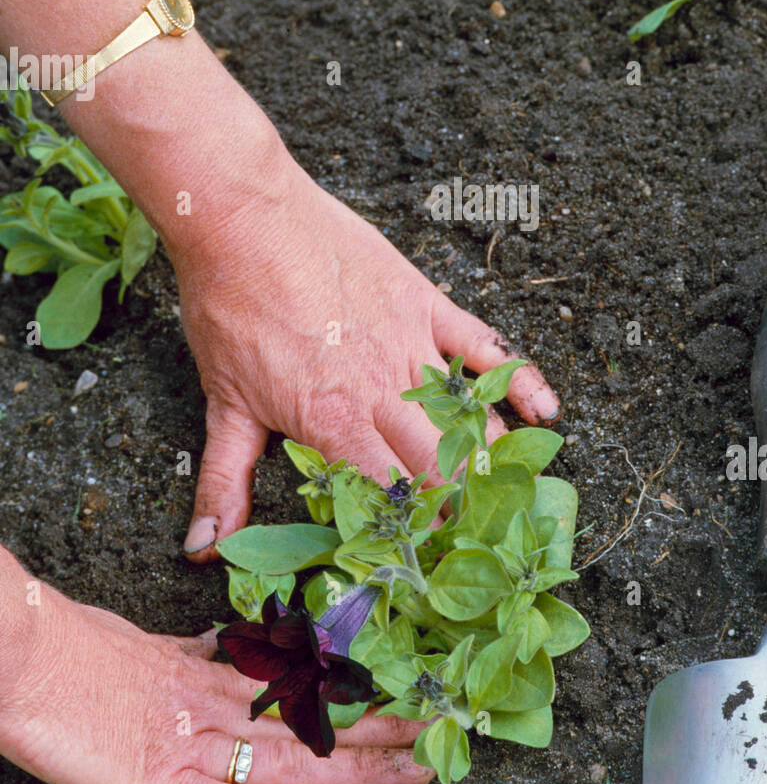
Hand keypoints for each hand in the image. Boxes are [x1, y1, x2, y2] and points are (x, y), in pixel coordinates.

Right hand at [0, 579, 431, 783]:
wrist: (17, 655)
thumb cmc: (67, 649)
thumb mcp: (140, 643)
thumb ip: (188, 654)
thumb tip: (223, 644)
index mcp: (204, 674)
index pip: (293, 684)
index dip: (349, 691)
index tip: (399, 684)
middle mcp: (209, 709)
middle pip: (309, 720)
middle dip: (376, 725)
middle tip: (439, 719)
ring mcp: (188, 749)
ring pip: (291, 760)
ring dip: (357, 768)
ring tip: (416, 766)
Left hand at [176, 158, 559, 559]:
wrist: (245, 220)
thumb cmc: (230, 307)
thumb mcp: (223, 402)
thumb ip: (225, 481)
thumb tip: (203, 547)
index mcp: (334, 423)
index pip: (392, 497)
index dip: (418, 536)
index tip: (433, 563)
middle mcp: (383, 390)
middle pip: (443, 465)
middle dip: (466, 508)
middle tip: (481, 537)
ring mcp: (411, 344)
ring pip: (469, 413)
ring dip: (494, 456)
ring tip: (516, 492)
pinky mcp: (425, 304)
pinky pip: (486, 345)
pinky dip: (520, 378)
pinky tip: (547, 410)